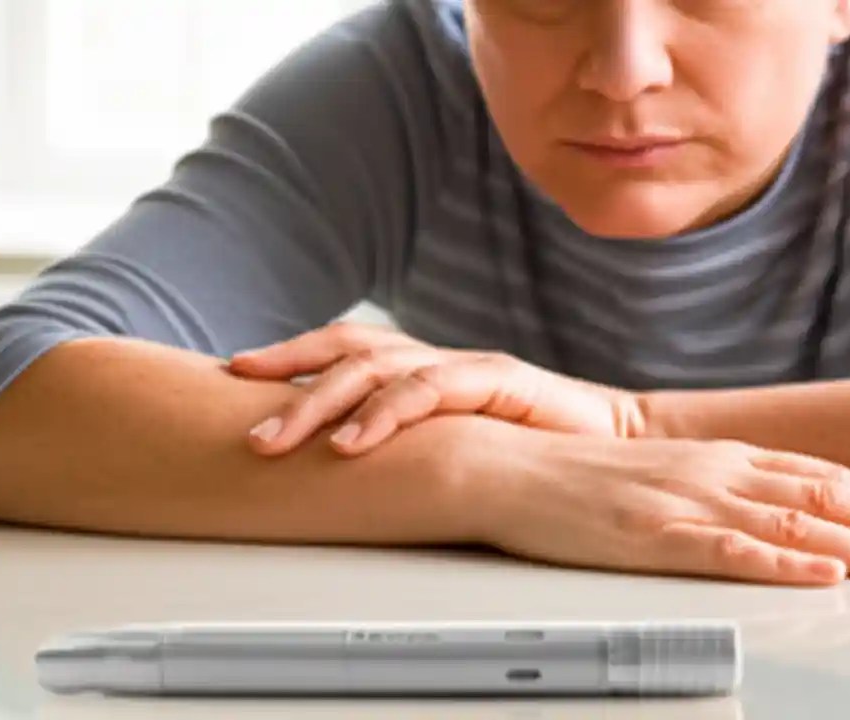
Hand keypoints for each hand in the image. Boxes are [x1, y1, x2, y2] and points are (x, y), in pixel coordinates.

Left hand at [226, 322, 640, 456]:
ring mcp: (466, 365)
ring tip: (276, 441)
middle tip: (236, 416)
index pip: (344, 348)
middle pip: (347, 350)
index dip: (288, 355)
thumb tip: (333, 473)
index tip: (233, 373)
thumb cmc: (536, 449)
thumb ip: (410, 445)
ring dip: (319, 403)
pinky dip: (385, 415)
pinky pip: (431, 389)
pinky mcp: (499, 379)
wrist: (616, 443)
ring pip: (377, 366)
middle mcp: (438, 359)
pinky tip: (351, 444)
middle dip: (285, 374)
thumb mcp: (457, 446)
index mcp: (424, 369)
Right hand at [469, 424, 849, 584]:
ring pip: (794, 525)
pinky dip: (780, 563)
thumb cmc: (582, 476)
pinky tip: (819, 575)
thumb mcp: (667, 471)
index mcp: (724, 457)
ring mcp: (688, 500)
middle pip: (830, 498)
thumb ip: (723, 484)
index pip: (829, 478)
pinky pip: (727, 549)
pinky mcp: (652, 533)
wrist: (509, 464)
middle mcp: (718, 470)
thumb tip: (775, 509)